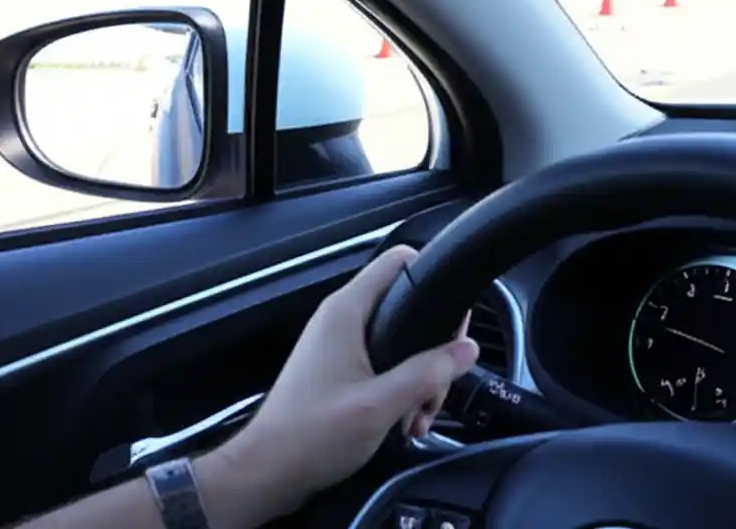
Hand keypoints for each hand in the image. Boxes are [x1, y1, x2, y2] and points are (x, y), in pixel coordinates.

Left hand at [206, 245, 478, 519]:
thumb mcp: (380, 405)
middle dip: (432, 349)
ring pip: (400, 344)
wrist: (267, 473)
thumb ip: (427, 374)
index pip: (399, 262)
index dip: (434, 278)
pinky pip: (384, 366)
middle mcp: (342, 320)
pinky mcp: (339, 370)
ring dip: (419, 378)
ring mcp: (339, 345)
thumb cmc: (311, 436)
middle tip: (437, 387)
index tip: (453, 320)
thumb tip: (467, 350)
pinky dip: (401, 389)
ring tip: (419, 415)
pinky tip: (405, 421)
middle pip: (407, 310)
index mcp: (346, 311)